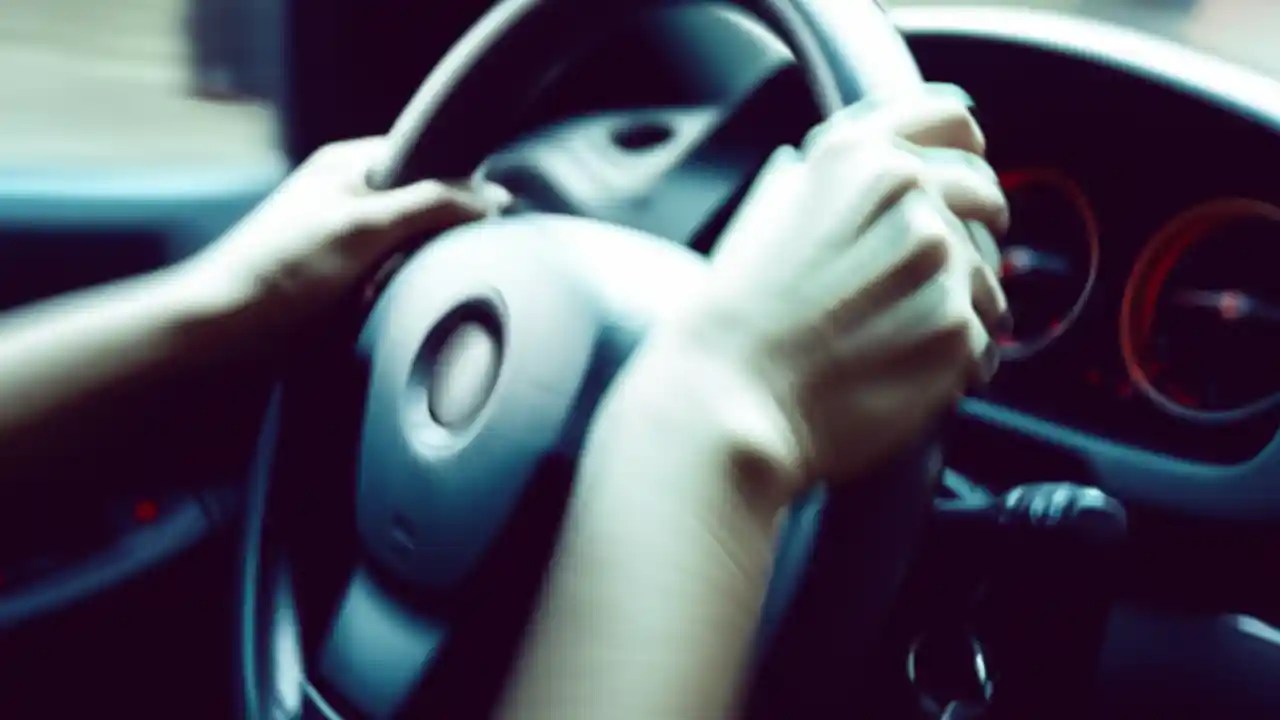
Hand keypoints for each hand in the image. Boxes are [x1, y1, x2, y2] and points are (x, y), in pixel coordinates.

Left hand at [188, 136, 510, 327]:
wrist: (229, 329)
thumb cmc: (284, 268)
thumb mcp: (364, 226)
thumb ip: (430, 205)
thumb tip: (491, 198)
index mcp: (349, 164)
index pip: (426, 157)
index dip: (458, 184)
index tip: (484, 215)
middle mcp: (349, 195)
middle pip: (423, 205)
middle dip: (435, 235)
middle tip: (435, 258)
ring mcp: (347, 238)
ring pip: (411, 247)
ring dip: (413, 270)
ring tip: (398, 285)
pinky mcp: (344, 277)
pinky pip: (392, 278)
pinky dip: (394, 292)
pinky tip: (384, 304)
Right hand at [643, 84, 1008, 494]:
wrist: (731, 392)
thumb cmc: (737, 314)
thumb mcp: (771, 209)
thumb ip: (831, 179)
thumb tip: (880, 170)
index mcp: (858, 157)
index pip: (951, 120)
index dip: (962, 148)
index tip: (964, 168)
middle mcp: (909, 195)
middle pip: (984, 195)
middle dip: (974, 227)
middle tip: (934, 271)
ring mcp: (940, 261)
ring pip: (988, 274)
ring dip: (961, 301)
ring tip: (905, 336)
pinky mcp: (957, 328)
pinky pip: (983, 338)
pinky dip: (957, 358)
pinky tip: (908, 371)